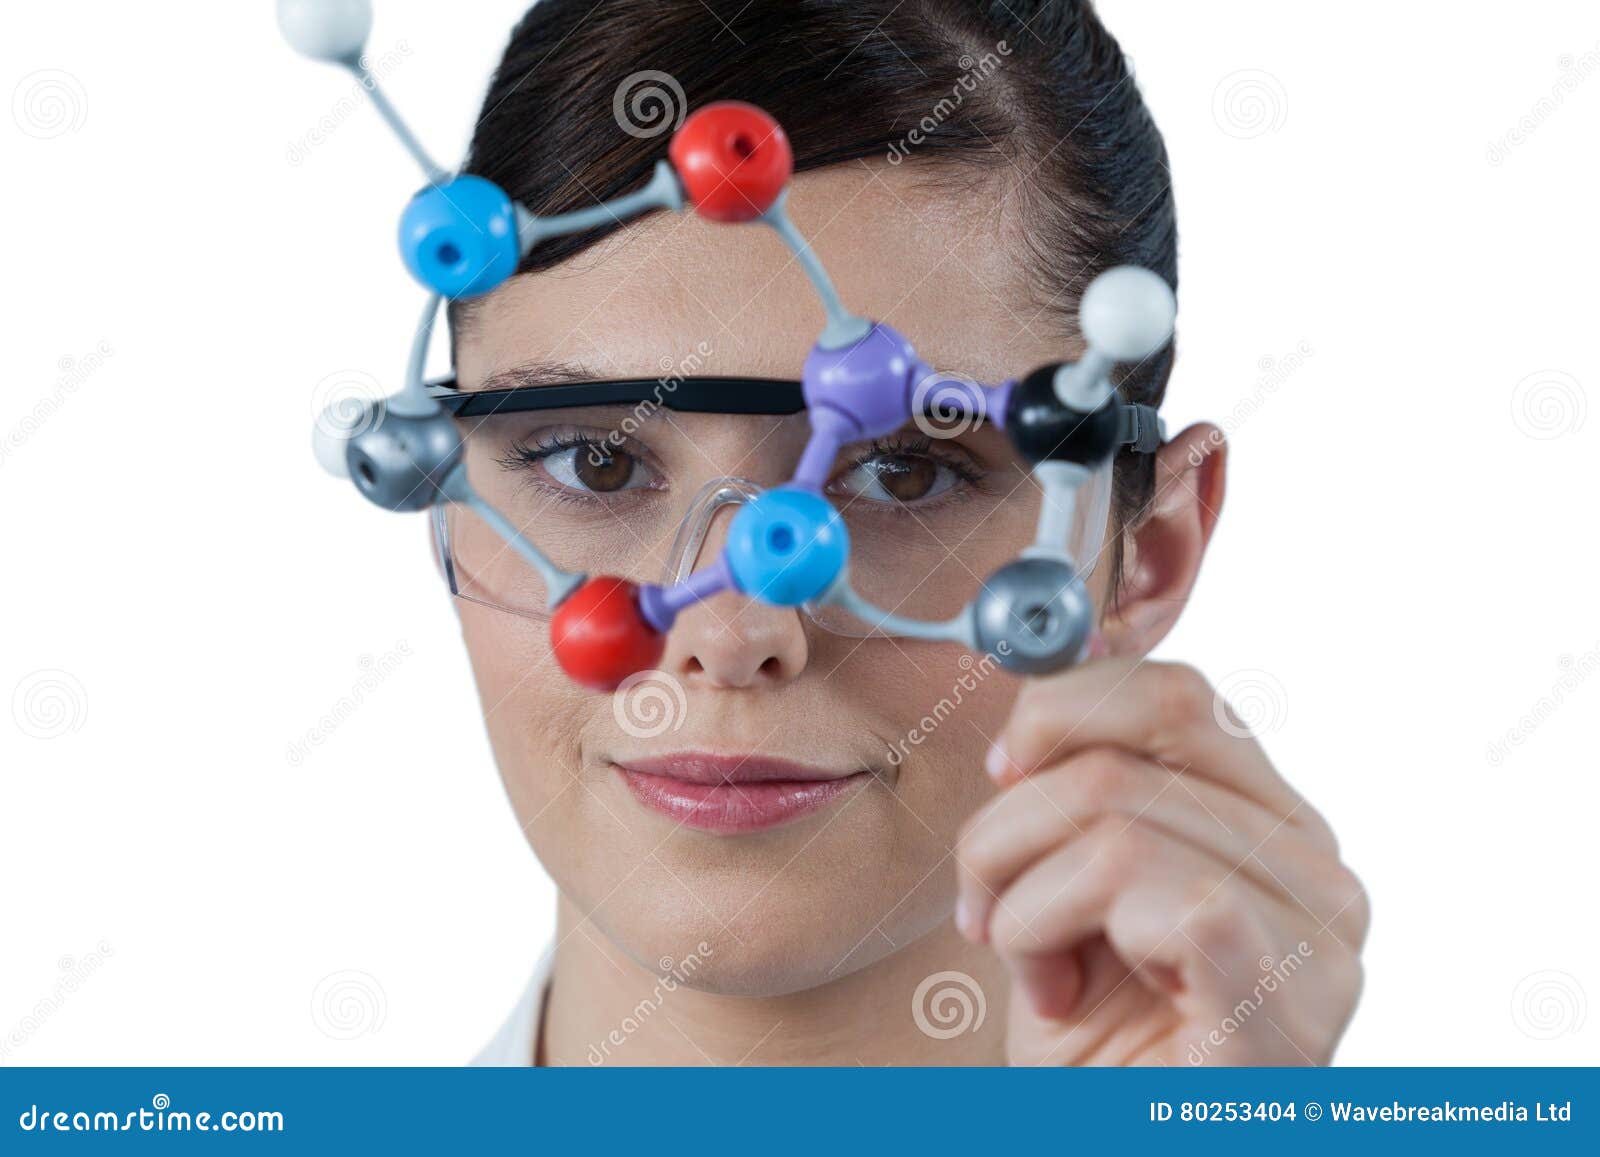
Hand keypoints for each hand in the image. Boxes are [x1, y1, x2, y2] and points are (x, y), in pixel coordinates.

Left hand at [955, 657, 1368, 1065]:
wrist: (1118, 1146)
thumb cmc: (1099, 1045)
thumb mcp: (1076, 888)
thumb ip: (1082, 792)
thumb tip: (1030, 703)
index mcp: (1275, 829)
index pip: (1177, 693)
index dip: (1064, 709)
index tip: (999, 771)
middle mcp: (1317, 868)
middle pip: (1135, 740)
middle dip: (1013, 813)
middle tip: (985, 896)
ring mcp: (1315, 933)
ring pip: (1113, 810)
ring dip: (1019, 890)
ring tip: (1033, 965)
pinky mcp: (1277, 989)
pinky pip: (1136, 883)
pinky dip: (1046, 927)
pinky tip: (1055, 994)